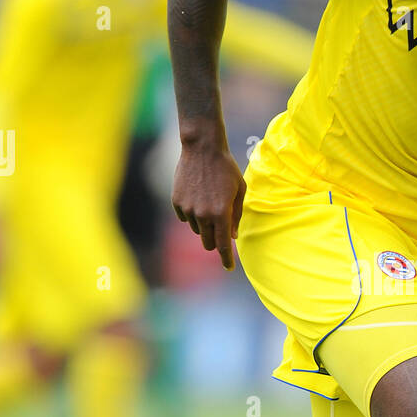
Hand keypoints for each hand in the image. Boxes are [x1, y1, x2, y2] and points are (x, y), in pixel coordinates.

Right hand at [172, 143, 246, 270]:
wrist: (202, 148)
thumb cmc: (226, 168)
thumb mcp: (239, 190)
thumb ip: (236, 215)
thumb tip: (232, 236)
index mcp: (222, 213)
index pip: (224, 245)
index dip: (227, 259)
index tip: (229, 268)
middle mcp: (203, 215)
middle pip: (208, 242)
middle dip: (215, 241)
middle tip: (220, 233)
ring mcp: (188, 209)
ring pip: (196, 229)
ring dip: (203, 224)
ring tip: (209, 202)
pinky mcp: (177, 202)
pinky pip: (185, 217)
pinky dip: (191, 213)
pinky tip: (197, 195)